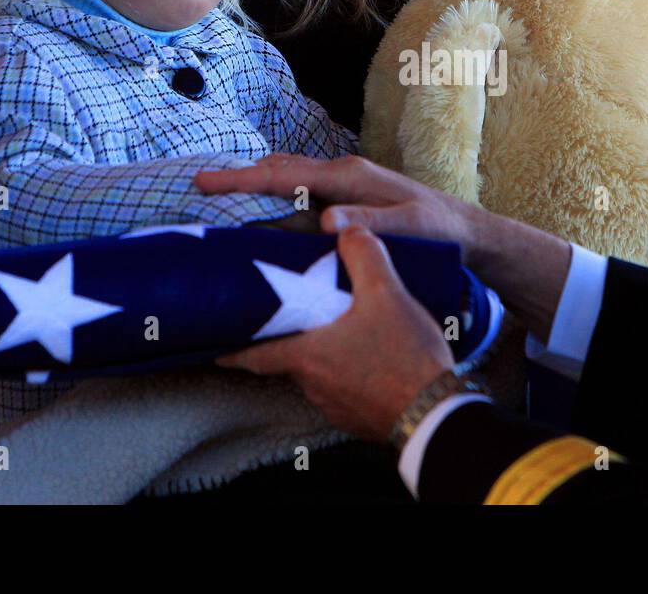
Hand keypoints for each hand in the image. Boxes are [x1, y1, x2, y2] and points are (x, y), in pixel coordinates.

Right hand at [197, 154, 489, 267]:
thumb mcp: (408, 229)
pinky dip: (275, 199)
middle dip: (239, 178)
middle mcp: (341, 173)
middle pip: (278, 171)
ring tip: (218, 198)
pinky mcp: (345, 198)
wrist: (465, 229)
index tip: (205, 182)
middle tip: (199, 189)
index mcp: (349, 176)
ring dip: (256, 186)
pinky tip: (261, 216)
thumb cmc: (439, 230)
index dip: (242, 180)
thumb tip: (323, 220)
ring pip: (287, 179)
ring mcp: (342, 184)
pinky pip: (301, 194)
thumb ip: (367, 223)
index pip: (285, 176)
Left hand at [216, 226, 452, 441]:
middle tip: (290, 318)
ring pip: (315, 376)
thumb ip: (363, 255)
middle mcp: (311, 384)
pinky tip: (367, 359)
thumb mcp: (386, 292)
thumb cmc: (405, 355)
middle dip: (286, 339)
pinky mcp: (356, 418)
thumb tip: (346, 229)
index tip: (211, 342)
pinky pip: (341, 392)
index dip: (230, 347)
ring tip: (338, 332)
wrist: (436, 414)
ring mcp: (333, 406)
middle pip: (285, 360)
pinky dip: (345, 375)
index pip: (251, 354)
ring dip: (320, 357)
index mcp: (306, 354)